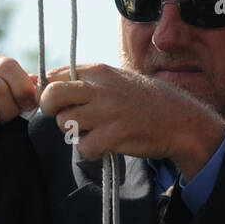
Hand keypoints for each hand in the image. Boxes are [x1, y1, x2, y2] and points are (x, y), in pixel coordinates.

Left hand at [38, 63, 224, 178]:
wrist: (180, 120)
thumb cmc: (145, 102)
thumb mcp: (116, 80)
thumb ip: (86, 82)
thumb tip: (43, 82)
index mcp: (98, 71)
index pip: (54, 76)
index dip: (48, 92)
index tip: (58, 104)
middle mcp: (100, 88)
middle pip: (51, 96)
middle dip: (50, 110)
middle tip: (66, 119)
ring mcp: (107, 112)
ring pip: (65, 124)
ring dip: (75, 133)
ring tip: (94, 132)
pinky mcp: (114, 135)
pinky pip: (83, 147)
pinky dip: (91, 151)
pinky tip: (105, 146)